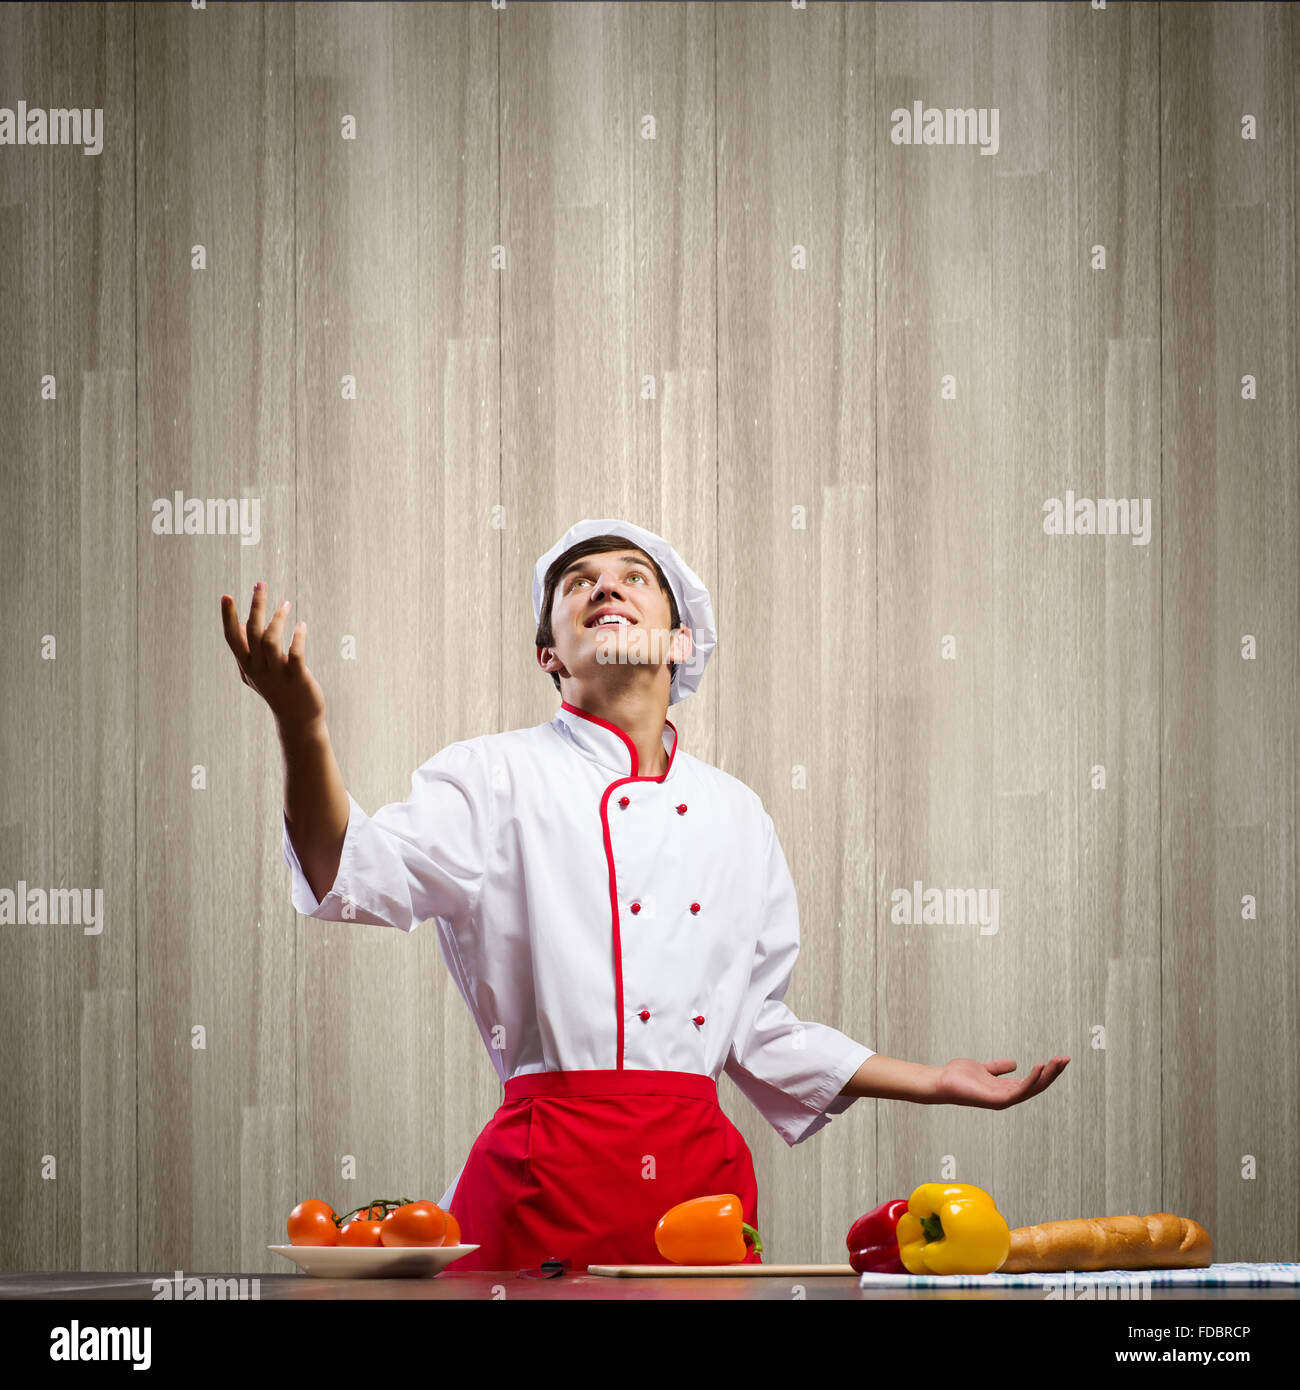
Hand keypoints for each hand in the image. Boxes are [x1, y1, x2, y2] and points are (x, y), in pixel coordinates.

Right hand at [220, 582, 325, 733]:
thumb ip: (247, 651)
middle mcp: (258, 669)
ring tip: (286, 604)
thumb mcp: (256, 673)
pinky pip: (295, 654)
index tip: (226, 596)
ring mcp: (277, 674)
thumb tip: (243, 624)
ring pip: (270, 640)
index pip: (232, 638)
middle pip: (251, 633)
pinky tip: (301, 626)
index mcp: (247, 665)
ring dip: (277, 619)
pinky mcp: (297, 678)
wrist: (298, 720)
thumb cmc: (278, 692)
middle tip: (260, 584)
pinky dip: (298, 637)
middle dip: (255, 606)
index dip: (228, 617)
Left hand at [931, 1055, 1069, 1109]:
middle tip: (1066, 1059)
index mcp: (1006, 1089)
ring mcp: (1004, 1099)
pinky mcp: (997, 1100)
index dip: (1047, 1071)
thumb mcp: (984, 1068)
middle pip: (1037, 1085)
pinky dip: (1031, 1079)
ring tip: (1058, 1061)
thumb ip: (998, 1067)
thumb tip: (1015, 1063)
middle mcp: (1008, 1096)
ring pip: (1033, 1088)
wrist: (941, 1081)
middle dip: (1053, 1073)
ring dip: (1047, 1075)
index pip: (1033, 1081)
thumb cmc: (959, 1076)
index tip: (1060, 1059)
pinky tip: (1039, 1066)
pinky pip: (1019, 1090)